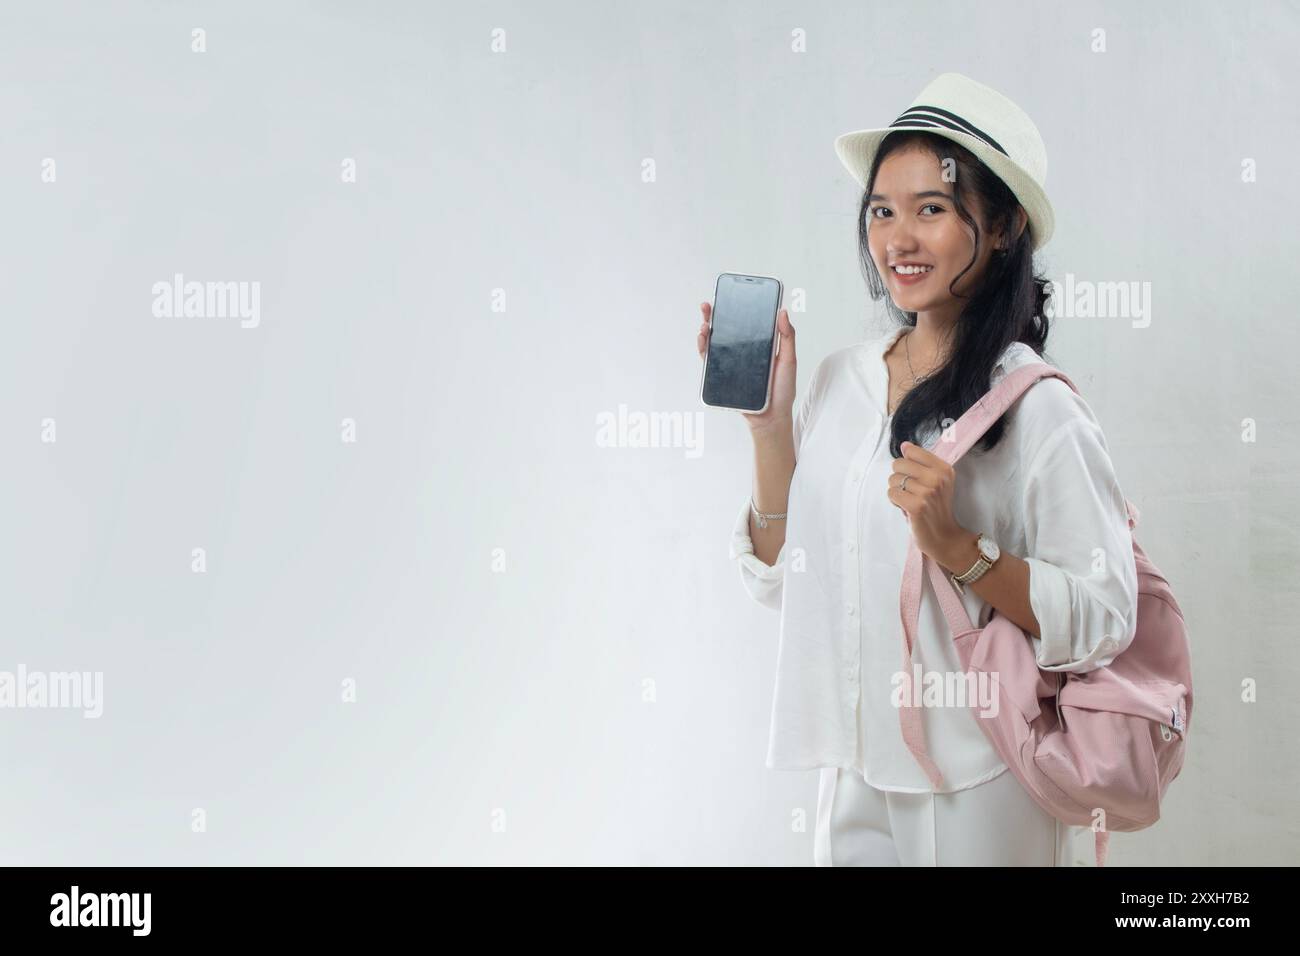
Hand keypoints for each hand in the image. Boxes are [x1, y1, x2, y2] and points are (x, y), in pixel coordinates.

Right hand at [698, 302, 796, 433]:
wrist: (770, 417)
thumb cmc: (782, 390)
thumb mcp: (789, 360)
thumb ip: (787, 337)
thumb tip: (783, 311)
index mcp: (759, 343)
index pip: (747, 321)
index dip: (739, 307)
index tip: (733, 294)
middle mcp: (743, 351)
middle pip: (726, 328)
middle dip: (715, 315)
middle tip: (710, 304)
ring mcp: (731, 363)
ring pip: (715, 341)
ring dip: (706, 328)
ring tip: (705, 320)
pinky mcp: (722, 375)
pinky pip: (709, 359)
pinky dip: (703, 347)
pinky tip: (703, 338)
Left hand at [886, 440, 970, 567]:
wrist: (944, 536)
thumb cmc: (936, 508)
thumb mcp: (936, 481)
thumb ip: (920, 463)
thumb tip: (904, 445)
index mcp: (944, 468)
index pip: (912, 451)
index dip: (906, 465)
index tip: (915, 477)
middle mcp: (937, 478)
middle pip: (898, 464)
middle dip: (899, 478)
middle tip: (911, 492)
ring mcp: (927, 492)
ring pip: (893, 480)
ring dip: (897, 492)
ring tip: (910, 500)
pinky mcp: (916, 505)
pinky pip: (891, 494)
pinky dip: (895, 502)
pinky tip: (906, 507)